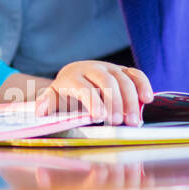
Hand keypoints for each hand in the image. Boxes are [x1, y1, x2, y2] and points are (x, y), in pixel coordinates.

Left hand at [36, 61, 153, 124]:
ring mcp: (109, 68)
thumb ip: (47, 103)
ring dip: (131, 99)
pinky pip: (135, 74)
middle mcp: (92, 68)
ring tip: (134, 120)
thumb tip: (40, 110)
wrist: (74, 78)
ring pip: (123, 78)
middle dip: (114, 102)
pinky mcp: (122, 70)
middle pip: (107, 81)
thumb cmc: (64, 93)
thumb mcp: (53, 98)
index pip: (84, 87)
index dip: (92, 101)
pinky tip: (147, 100)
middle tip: (119, 122)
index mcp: (73, 76)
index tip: (99, 117)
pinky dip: (143, 85)